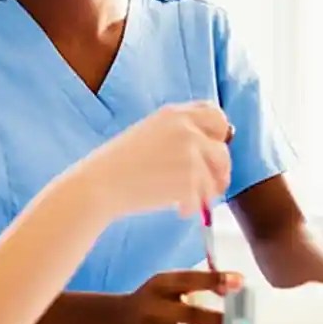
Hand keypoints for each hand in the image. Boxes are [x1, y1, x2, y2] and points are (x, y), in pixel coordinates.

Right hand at [73, 102, 230, 219]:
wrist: (99, 185)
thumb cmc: (119, 164)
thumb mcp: (150, 133)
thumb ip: (180, 134)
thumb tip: (214, 148)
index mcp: (175, 114)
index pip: (216, 115)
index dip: (218, 135)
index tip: (211, 150)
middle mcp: (187, 129)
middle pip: (224, 149)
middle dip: (220, 169)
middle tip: (210, 184)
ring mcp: (190, 154)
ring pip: (219, 176)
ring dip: (208, 191)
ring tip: (188, 200)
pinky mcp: (190, 179)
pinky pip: (205, 198)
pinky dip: (194, 207)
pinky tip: (177, 209)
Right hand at [113, 270, 241, 323]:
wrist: (114, 323)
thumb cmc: (151, 301)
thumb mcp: (165, 285)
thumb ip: (195, 283)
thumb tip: (234, 285)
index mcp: (159, 285)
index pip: (190, 279)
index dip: (216, 280)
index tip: (239, 282)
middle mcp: (152, 308)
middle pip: (191, 315)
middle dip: (217, 320)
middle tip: (234, 323)